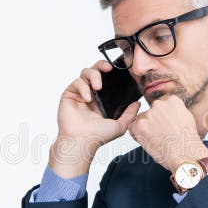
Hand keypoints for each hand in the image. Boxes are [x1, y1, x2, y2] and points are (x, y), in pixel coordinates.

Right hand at [50, 60, 140, 177]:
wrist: (82, 142)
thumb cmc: (98, 136)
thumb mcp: (120, 125)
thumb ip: (129, 114)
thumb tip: (138, 103)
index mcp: (102, 99)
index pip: (106, 79)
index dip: (111, 72)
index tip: (119, 70)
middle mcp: (90, 94)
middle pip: (95, 70)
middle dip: (101, 66)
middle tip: (108, 68)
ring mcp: (79, 93)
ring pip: (85, 73)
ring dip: (93, 75)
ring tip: (98, 86)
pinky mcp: (69, 95)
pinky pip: (77, 83)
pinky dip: (83, 87)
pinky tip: (88, 98)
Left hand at [128, 95, 207, 172]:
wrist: (185, 155)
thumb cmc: (188, 141)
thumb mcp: (187, 118)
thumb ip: (175, 111)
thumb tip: (169, 113)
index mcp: (172, 100)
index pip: (161, 105)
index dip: (162, 118)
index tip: (165, 126)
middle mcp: (159, 104)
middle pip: (151, 112)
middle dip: (153, 123)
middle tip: (161, 136)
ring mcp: (148, 114)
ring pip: (141, 120)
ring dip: (146, 129)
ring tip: (157, 141)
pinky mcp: (139, 125)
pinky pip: (133, 129)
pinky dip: (137, 136)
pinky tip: (149, 142)